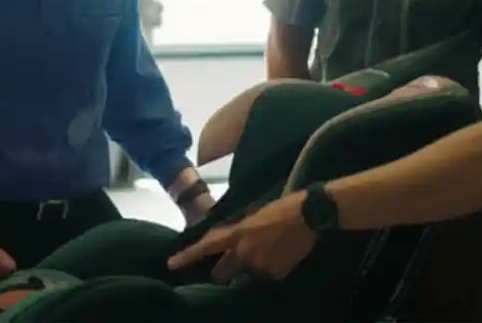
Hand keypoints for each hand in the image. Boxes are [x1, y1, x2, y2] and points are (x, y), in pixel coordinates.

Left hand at [166, 191, 316, 281]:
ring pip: (248, 273)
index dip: (187, 256)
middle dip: (223, 271)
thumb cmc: (282, 207)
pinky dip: (271, 268)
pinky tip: (281, 254)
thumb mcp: (254, 214)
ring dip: (252, 266)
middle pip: (223, 271)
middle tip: (229, 265)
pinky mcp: (276, 274)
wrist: (310, 214)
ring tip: (270, 249)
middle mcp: (245, 253)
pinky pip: (267, 276)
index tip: (171, 264)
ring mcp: (260, 266)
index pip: (206, 246)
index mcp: (238, 233)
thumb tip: (232, 238)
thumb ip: (240, 229)